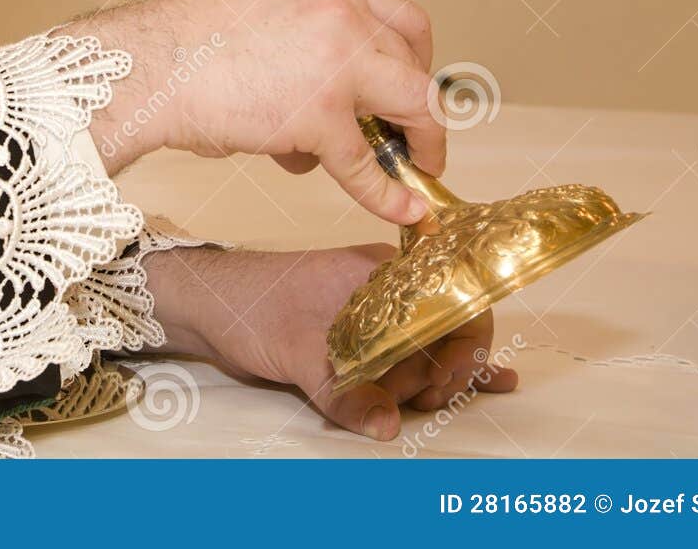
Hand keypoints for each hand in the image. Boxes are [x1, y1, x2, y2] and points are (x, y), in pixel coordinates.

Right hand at [65, 0, 444, 224]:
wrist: (150, 66)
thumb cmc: (189, 50)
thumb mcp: (266, 23)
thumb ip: (309, 52)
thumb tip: (328, 121)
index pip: (404, 18)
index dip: (419, 59)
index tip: (414, 85)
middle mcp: (343, 16)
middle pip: (414, 64)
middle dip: (422, 105)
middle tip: (417, 136)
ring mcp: (337, 66)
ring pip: (414, 107)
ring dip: (424, 143)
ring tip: (419, 171)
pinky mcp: (320, 117)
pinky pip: (367, 165)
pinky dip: (389, 193)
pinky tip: (403, 210)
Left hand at [142, 243, 519, 440]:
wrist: (208, 308)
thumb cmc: (250, 306)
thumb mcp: (296, 349)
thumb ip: (342, 391)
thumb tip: (385, 425)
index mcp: (381, 272)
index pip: (452, 298)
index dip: (461, 340)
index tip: (444, 376)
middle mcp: (388, 292)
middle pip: (447, 331)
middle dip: (445, 370)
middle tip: (422, 398)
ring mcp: (379, 317)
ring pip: (431, 350)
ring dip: (437, 380)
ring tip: (424, 402)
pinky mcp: (366, 343)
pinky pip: (415, 357)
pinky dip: (445, 372)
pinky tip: (489, 386)